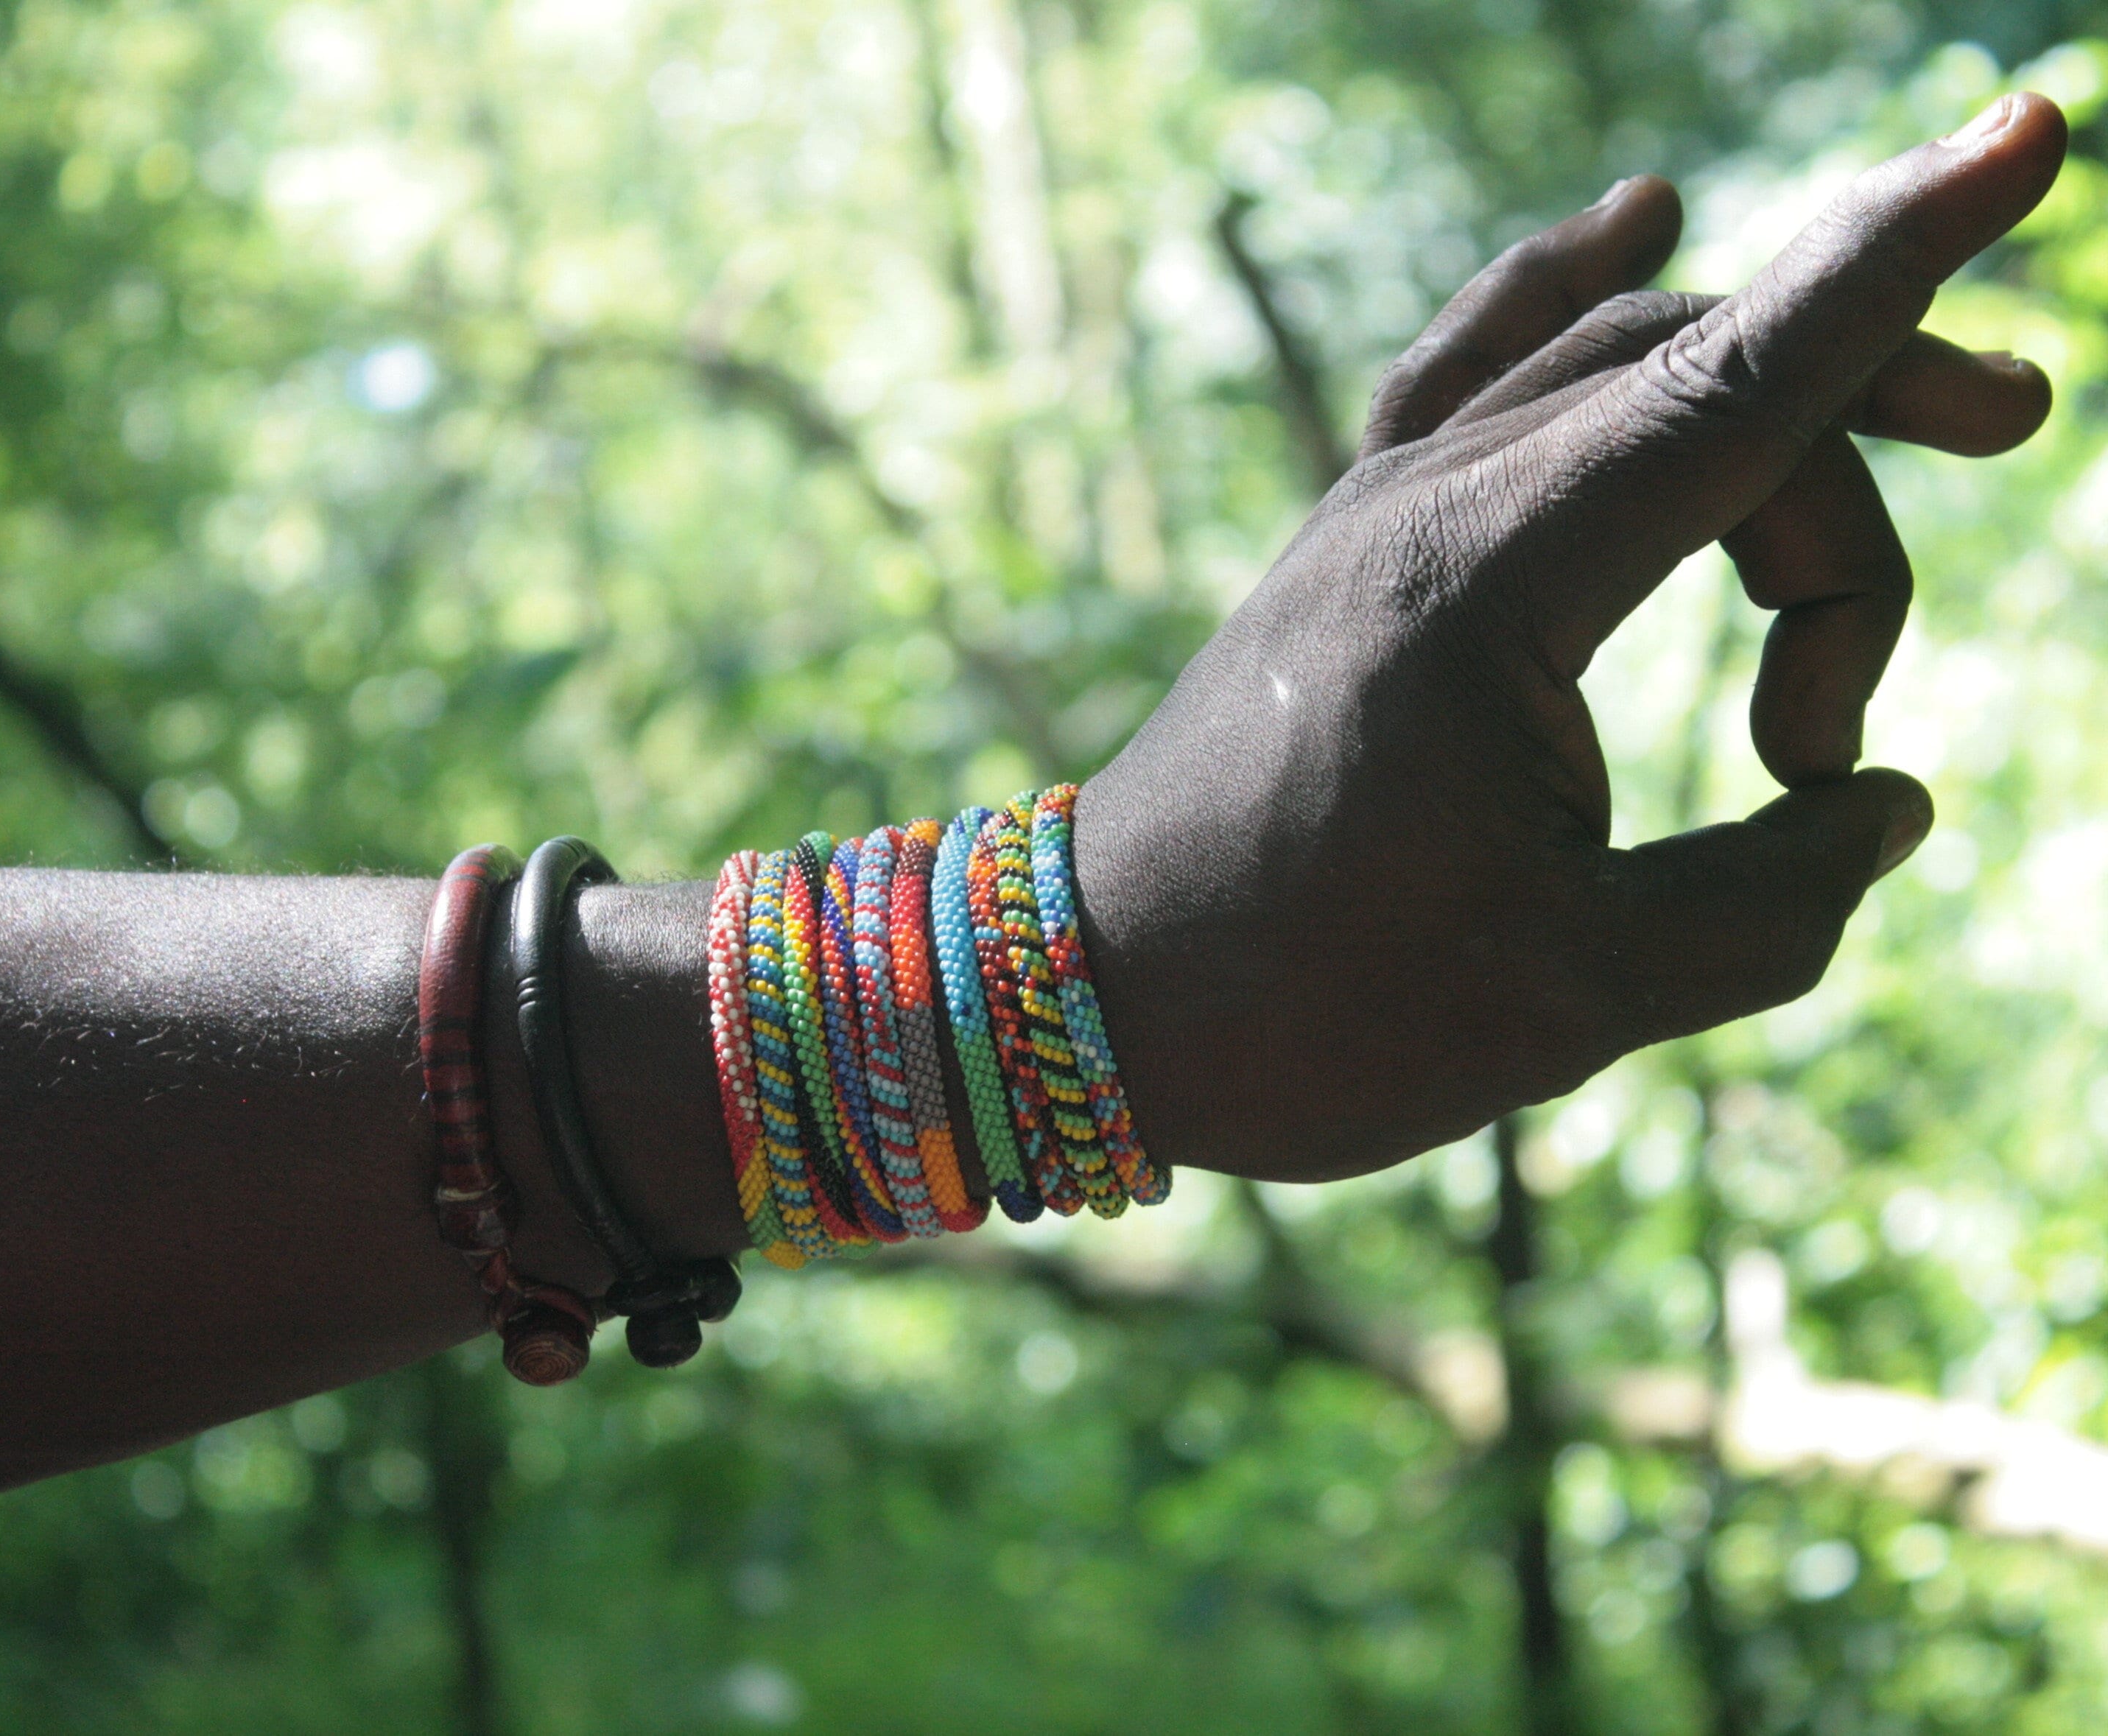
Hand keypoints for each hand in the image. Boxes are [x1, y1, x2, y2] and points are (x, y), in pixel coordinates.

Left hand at [1076, 94, 2066, 1181]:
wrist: (1092, 996)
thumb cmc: (1308, 1014)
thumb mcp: (1571, 1004)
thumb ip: (1770, 905)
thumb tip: (1880, 808)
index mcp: (1483, 592)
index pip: (1736, 387)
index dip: (1898, 268)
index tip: (2027, 136)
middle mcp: (1423, 508)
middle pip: (1703, 394)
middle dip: (1858, 474)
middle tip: (1867, 687)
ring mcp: (1375, 507)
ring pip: (1613, 375)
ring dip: (1761, 436)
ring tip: (1818, 643)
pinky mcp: (1352, 540)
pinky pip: (1470, 370)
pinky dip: (1564, 296)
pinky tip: (1634, 216)